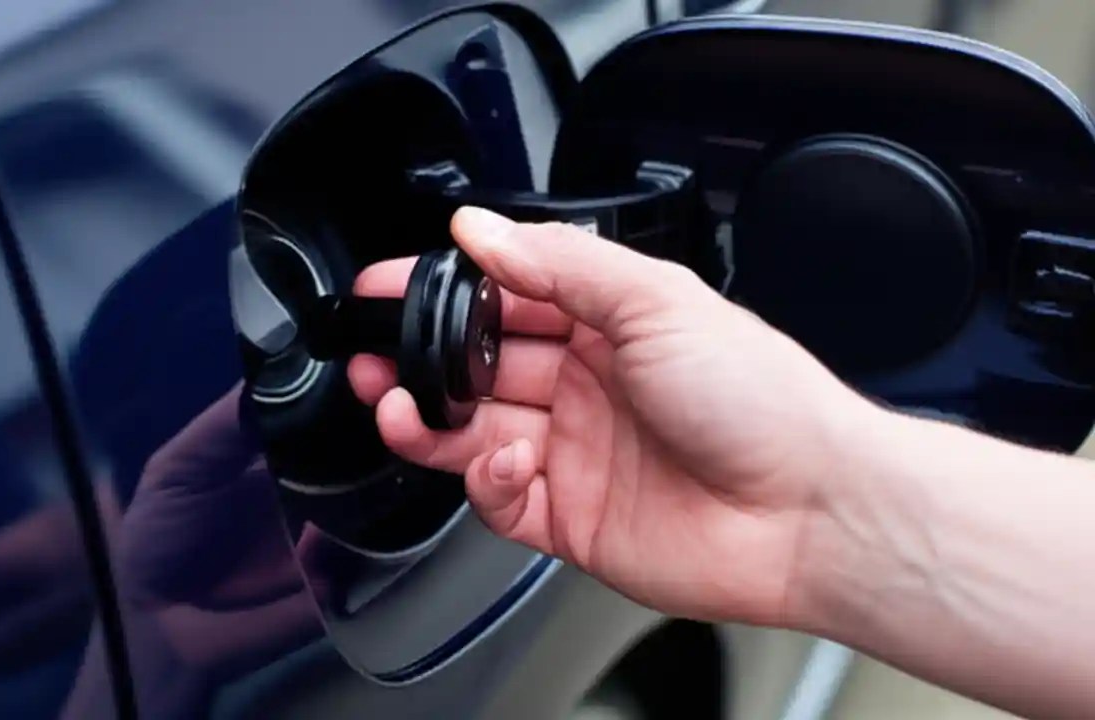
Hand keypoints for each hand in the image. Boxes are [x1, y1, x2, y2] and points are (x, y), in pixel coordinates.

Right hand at [348, 207, 881, 625]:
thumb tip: (480, 229)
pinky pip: (498, 497)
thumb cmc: (759, 399)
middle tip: (374, 352)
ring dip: (426, 418)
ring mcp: (575, 453)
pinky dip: (482, 479)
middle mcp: (586, 386)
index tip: (389, 283)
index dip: (442, 289)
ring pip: (472, 432)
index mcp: (607, 324)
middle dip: (418, 357)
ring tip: (396, 405)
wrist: (809, 510)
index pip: (503, 296)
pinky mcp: (570, 517)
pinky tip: (498, 461)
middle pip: (476, 366)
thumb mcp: (656, 298)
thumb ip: (558, 261)